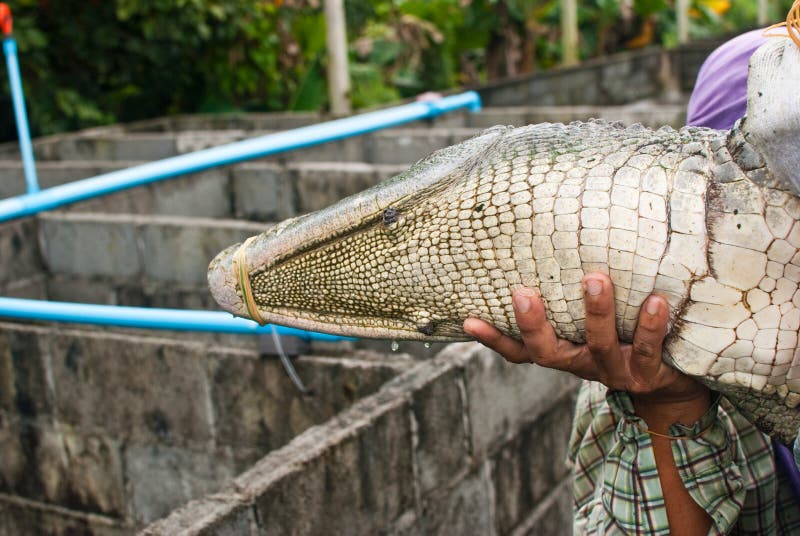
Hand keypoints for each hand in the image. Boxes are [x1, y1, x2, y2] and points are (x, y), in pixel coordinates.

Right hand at [463, 272, 708, 408]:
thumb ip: (573, 294)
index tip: (470, 320)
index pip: (519, 350)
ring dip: (596, 313)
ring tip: (595, 280)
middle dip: (533, 324)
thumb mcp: (592, 322)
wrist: (670, 386)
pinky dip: (649, 326)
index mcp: (562, 351)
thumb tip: (561, 233)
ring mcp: (611, 371)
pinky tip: (655, 301)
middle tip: (523, 293)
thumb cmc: (624, 338)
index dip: (494, 339)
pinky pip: (645, 349)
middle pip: (547, 352)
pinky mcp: (645, 374)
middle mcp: (580, 363)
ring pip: (598, 345)